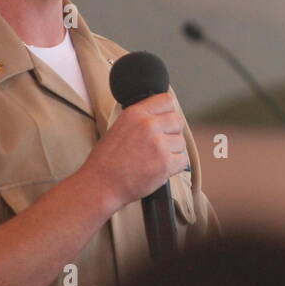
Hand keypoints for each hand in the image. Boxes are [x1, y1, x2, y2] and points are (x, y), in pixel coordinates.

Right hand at [81, 91, 186, 209]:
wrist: (101, 184)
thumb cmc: (107, 160)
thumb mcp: (119, 127)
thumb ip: (140, 119)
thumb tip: (160, 116)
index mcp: (136, 113)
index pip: (167, 100)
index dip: (168, 112)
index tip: (165, 121)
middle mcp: (149, 125)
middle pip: (178, 121)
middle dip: (172, 133)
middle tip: (160, 144)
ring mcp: (159, 144)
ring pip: (181, 142)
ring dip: (172, 152)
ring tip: (154, 159)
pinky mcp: (166, 163)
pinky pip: (183, 161)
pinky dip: (174, 167)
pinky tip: (159, 169)